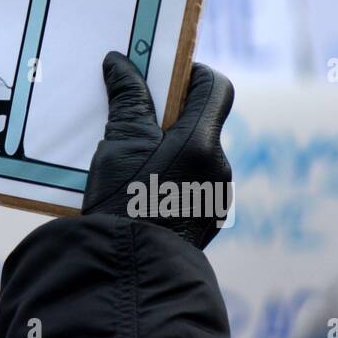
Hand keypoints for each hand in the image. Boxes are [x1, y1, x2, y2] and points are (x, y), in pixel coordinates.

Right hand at [82, 52, 233, 248]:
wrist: (131, 274)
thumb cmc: (125, 203)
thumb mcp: (119, 144)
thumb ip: (126, 99)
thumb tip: (121, 63)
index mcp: (202, 142)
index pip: (214, 86)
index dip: (189, 73)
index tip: (158, 75)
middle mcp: (218, 166)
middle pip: (200, 122)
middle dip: (167, 114)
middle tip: (130, 113)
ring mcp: (214, 195)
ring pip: (192, 154)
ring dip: (165, 147)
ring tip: (126, 157)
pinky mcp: (204, 219)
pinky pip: (189, 182)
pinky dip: (167, 175)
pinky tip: (136, 187)